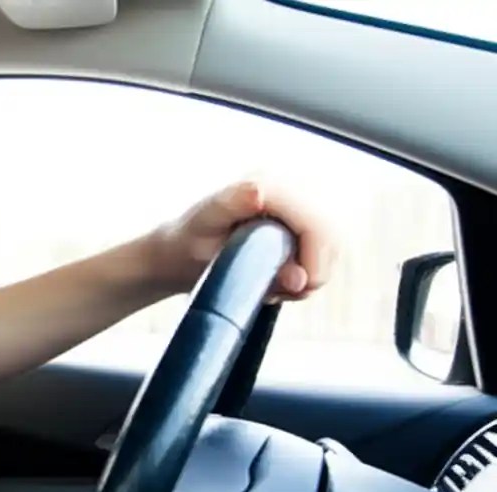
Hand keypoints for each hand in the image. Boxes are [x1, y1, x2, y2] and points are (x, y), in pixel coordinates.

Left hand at [152, 177, 338, 301]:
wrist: (176, 249)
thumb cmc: (184, 245)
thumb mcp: (203, 242)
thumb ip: (242, 246)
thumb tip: (277, 232)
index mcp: (262, 184)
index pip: (314, 223)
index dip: (315, 260)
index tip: (300, 289)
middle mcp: (282, 184)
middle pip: (329, 233)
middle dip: (315, 269)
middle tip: (286, 293)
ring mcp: (292, 200)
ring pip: (329, 243)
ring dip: (311, 271)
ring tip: (275, 286)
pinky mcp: (296, 216)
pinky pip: (321, 247)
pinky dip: (306, 268)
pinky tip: (279, 277)